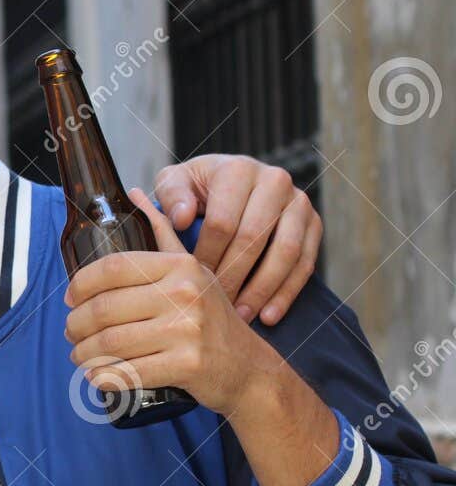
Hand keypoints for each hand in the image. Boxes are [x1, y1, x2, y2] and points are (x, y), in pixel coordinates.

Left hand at [64, 189, 273, 416]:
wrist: (248, 367)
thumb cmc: (211, 317)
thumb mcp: (192, 270)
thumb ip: (162, 234)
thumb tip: (134, 194)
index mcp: (180, 266)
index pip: (112, 267)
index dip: (80, 284)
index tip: (69, 299)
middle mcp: (184, 293)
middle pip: (104, 308)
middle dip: (76, 325)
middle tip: (71, 333)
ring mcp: (188, 329)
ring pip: (111, 342)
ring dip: (84, 353)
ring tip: (79, 354)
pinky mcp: (188, 364)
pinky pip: (128, 371)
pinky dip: (104, 376)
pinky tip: (97, 375)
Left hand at [153, 154, 319, 324]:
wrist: (232, 183)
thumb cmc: (195, 189)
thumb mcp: (174, 183)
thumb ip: (171, 196)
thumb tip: (182, 218)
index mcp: (237, 170)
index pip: (222, 222)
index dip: (207, 256)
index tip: (193, 282)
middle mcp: (274, 180)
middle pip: (254, 238)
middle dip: (233, 277)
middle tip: (215, 305)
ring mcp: (299, 202)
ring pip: (286, 253)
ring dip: (262, 290)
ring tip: (240, 315)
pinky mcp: (314, 224)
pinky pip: (305, 263)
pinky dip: (287, 293)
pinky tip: (268, 316)